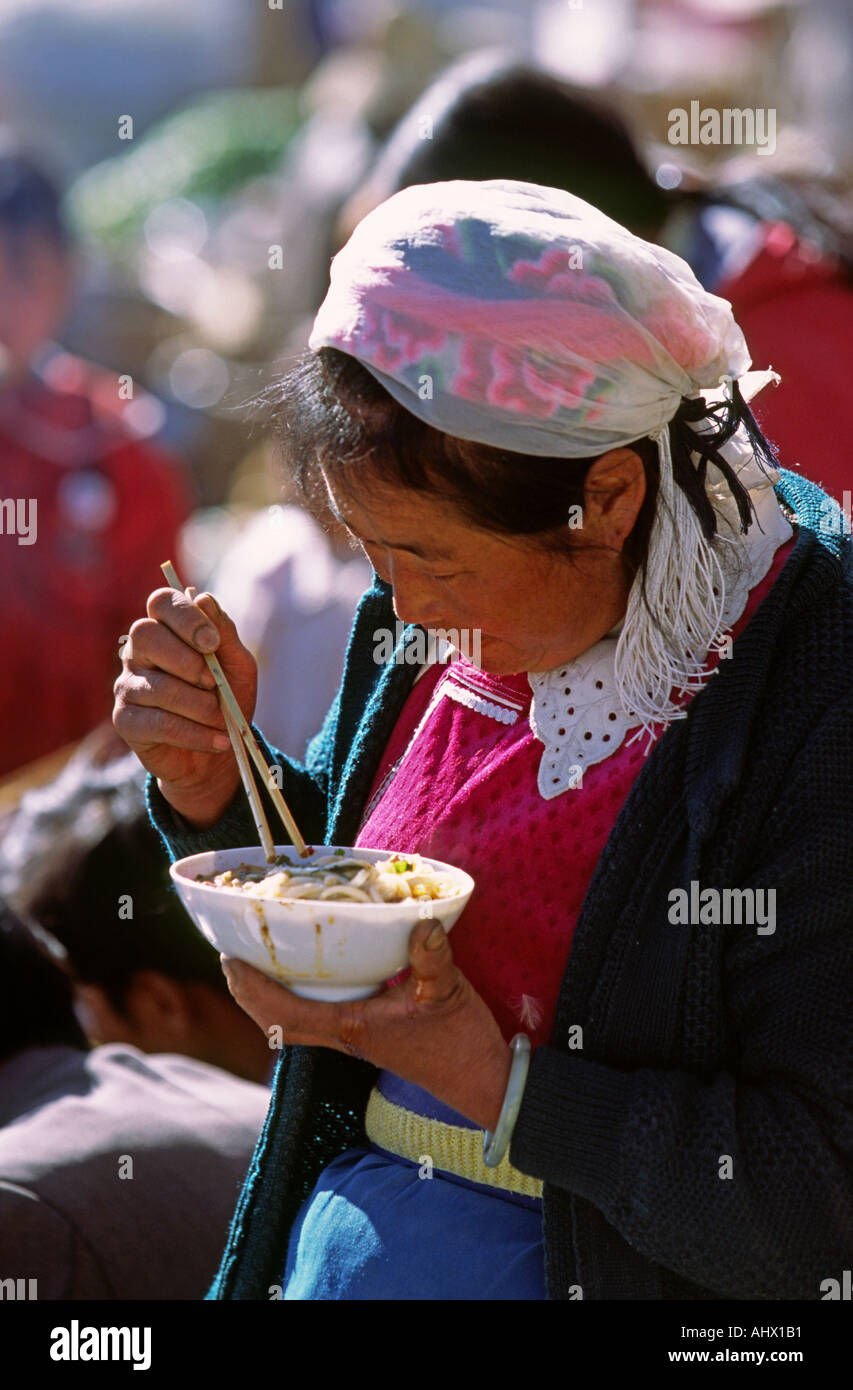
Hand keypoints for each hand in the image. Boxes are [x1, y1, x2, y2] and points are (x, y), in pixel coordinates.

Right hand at [112, 586, 257, 826]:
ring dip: (199, 706)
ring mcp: (127, 685)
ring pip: (158, 686)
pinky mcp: (125, 720)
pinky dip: (194, 734)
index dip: (185, 617)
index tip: (212, 643)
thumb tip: (204, 598)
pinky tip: (217, 741)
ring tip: (222, 720)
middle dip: (187, 660)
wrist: (219, 751)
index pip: (161, 602)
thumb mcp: (237, 666)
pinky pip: (158, 722)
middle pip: (145, 634)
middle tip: (214, 682)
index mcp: (166, 630)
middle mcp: (139, 652)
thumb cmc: (227, 699)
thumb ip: (224, 635)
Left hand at [222, 920, 512, 1131]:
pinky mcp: (369, 1036)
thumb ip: (431, 959)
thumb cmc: (459, 1043)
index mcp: (352, 1028)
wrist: (481, 1082)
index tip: (229, 959)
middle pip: (278, 1022)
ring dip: (270, 997)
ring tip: (258, 962)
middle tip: (231, 955)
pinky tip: (309, 975)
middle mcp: (345, 1036)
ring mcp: (355, 1039)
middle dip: (249, 992)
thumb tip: (423, 920)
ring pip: (295, 1023)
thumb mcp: (446, 993)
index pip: (285, 1014)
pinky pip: (319, 1018)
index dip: (253, 989)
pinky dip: (300, 998)